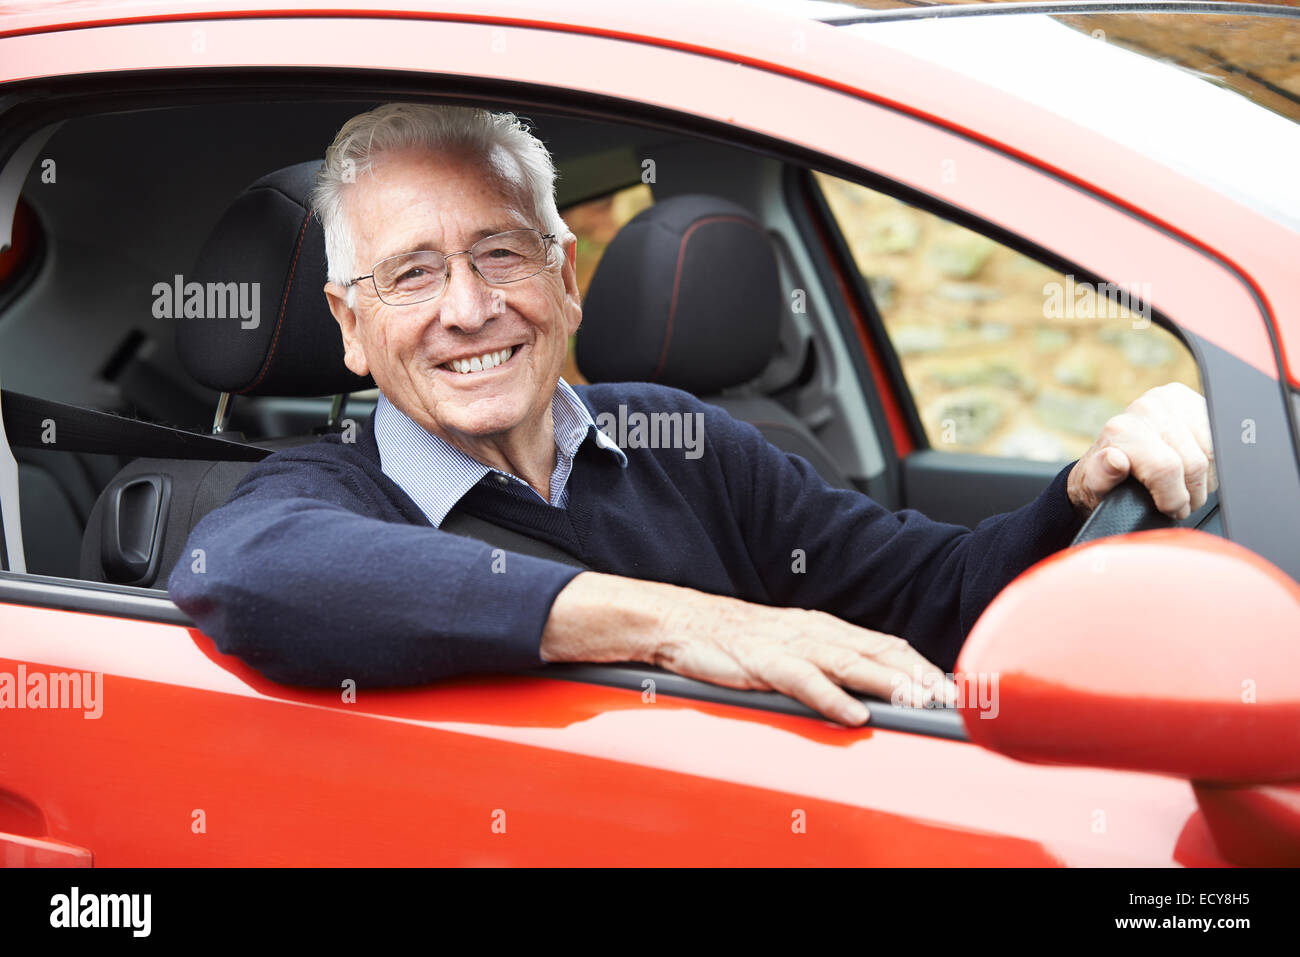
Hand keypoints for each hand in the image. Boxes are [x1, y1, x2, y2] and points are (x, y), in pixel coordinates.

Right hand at [653, 596, 956, 726]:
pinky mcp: (763, 661)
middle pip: (878, 651)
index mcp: (822, 627)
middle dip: (918, 674)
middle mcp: (814, 631)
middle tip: (952, 696)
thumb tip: (861, 690)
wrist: (679, 621)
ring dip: (888, 683)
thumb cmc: (732, 639)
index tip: (951, 686)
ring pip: (850, 663)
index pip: (884, 644)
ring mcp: (789, 644)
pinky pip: (803, 680)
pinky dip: (831, 697)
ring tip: (918, 701)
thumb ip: (822, 663)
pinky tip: (854, 714)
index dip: (919, 664)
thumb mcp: (786, 646)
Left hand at [1068, 382, 1215, 519]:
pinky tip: (1195, 469)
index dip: (1174, 498)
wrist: (1114, 458)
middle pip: (1194, 462)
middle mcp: (1147, 408)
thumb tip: (1114, 460)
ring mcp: (1172, 401)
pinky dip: (1212, 461)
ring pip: (1212, 451)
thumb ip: (1100, 476)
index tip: (1170, 509)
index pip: (1166, 468)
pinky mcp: (1193, 401)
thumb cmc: (1105, 477)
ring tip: (1186, 488)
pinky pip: (1220, 438)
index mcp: (1123, 429)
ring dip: (1204, 478)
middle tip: (1180, 503)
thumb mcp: (1093, 486)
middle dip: (1191, 492)